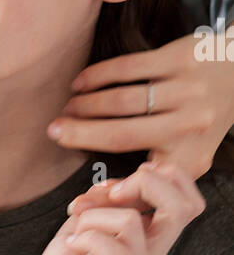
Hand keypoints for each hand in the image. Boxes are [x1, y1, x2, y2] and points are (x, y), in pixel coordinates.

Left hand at [29, 161, 204, 254]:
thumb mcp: (75, 232)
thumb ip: (93, 208)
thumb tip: (104, 188)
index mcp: (146, 240)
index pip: (184, 199)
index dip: (158, 176)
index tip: (113, 185)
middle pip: (183, 206)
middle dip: (144, 182)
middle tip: (108, 194)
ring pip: (134, 222)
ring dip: (94, 214)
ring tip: (74, 229)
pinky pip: (116, 253)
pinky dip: (86, 237)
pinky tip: (70, 245)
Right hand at [50, 34, 233, 178]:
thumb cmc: (201, 118)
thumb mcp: (186, 155)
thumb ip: (151, 175)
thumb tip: (103, 196)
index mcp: (189, 158)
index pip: (135, 175)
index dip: (100, 185)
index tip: (73, 186)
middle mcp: (190, 126)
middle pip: (120, 134)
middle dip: (79, 134)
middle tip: (52, 131)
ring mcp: (187, 91)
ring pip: (121, 101)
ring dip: (86, 104)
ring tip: (68, 106)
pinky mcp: (181, 59)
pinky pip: (128, 68)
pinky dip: (98, 75)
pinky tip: (80, 82)